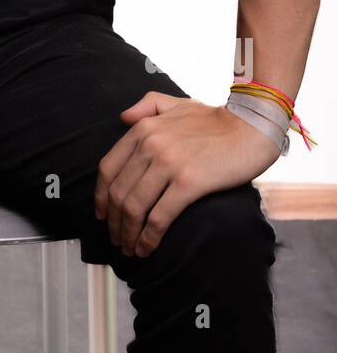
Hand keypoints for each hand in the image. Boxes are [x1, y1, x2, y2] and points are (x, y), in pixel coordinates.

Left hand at [93, 91, 280, 257]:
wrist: (252, 126)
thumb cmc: (216, 118)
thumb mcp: (176, 103)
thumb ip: (147, 105)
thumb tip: (122, 118)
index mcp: (143, 128)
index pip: (108, 168)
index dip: (100, 196)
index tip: (102, 215)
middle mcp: (150, 145)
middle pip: (118, 192)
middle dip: (114, 222)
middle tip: (117, 239)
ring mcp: (168, 164)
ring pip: (134, 207)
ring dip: (127, 234)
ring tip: (129, 249)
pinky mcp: (188, 183)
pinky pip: (159, 217)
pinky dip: (148, 238)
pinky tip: (146, 249)